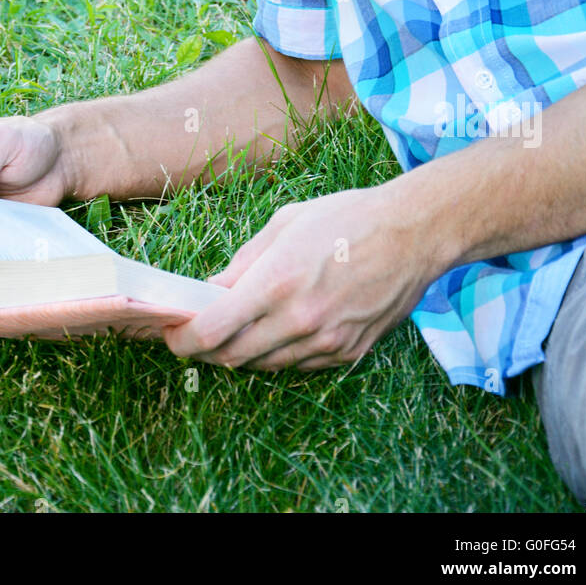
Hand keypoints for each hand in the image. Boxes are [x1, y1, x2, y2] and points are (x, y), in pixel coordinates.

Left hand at [162, 186, 437, 370]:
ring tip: (234, 329)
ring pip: (264, 365)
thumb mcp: (284, 224)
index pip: (212, 331)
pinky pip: (298, 364)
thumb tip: (212, 290)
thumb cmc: (347, 219)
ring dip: (241, 352)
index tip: (172, 336)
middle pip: (232, 357)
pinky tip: (278, 328)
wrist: (413, 234)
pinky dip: (278, 352)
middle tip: (194, 335)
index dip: (183, 340)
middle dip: (205, 350)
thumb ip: (243, 263)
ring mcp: (325, 342)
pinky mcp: (347, 353)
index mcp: (276, 282)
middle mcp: (298, 320)